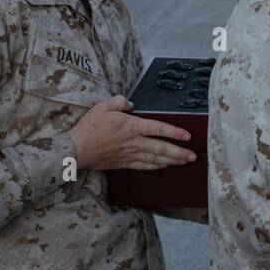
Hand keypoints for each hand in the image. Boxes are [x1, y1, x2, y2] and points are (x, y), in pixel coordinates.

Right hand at [69, 95, 196, 170]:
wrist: (76, 149)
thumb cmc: (89, 127)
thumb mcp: (103, 107)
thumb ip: (119, 102)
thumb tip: (130, 104)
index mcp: (131, 127)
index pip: (158, 129)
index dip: (174, 132)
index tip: (187, 136)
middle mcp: (134, 142)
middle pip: (161, 148)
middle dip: (179, 152)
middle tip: (193, 156)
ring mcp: (130, 154)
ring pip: (155, 159)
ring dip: (172, 161)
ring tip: (184, 162)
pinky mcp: (123, 163)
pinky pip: (144, 166)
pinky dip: (156, 166)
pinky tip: (164, 166)